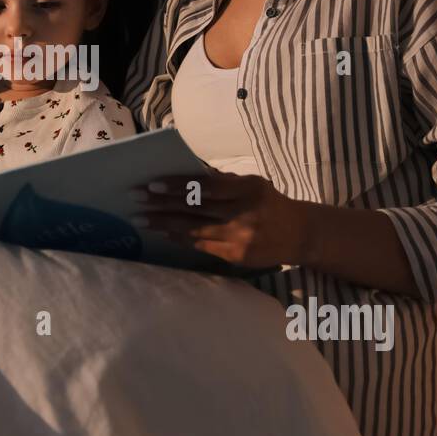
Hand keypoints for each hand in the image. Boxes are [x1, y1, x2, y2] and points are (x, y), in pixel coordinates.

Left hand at [130, 171, 305, 270]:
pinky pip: (201, 245)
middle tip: (137, 199)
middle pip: (195, 208)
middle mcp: (243, 213)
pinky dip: (180, 238)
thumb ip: (223, 182)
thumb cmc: (269, 203)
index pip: (205, 186)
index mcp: (248, 189)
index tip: (153, 185)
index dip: (177, 186)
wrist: (299, 234)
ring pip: (193, 229)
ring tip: (142, 218)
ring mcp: (239, 237)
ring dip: (164, 223)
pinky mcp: (236, 255)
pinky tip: (164, 233)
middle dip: (162, 204)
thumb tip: (184, 179)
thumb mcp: (252, 185)